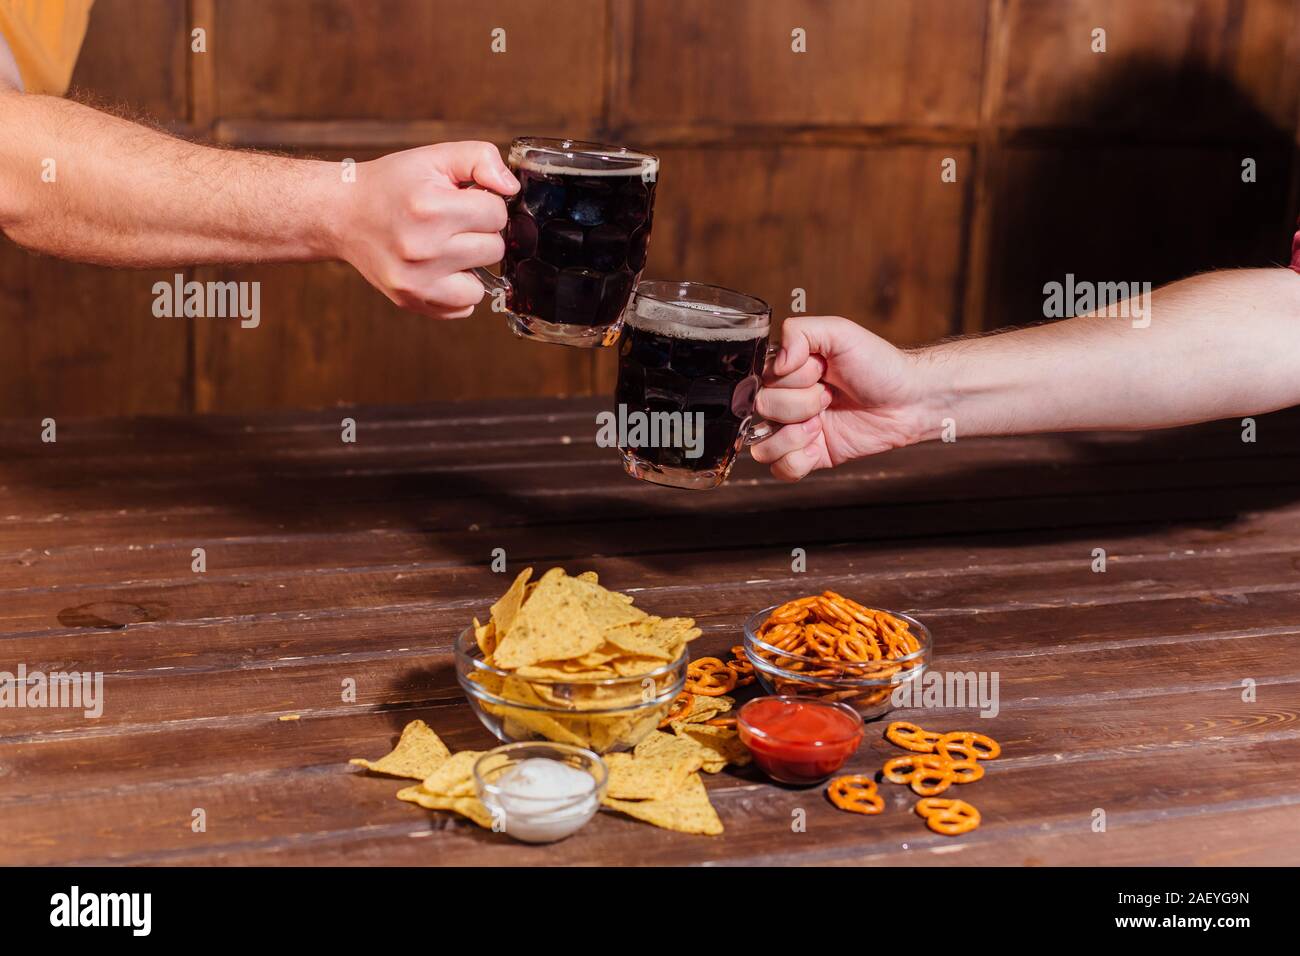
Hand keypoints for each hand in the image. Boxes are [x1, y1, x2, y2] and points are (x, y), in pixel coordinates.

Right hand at [336, 141, 517, 319]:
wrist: (342, 214)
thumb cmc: (391, 186)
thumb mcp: (434, 158)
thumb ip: (480, 158)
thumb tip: (510, 187)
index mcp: (430, 208)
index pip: (496, 214)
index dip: (486, 204)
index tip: (464, 201)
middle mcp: (422, 249)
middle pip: (493, 249)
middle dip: (480, 234)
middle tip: (452, 224)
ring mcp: (416, 281)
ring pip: (483, 285)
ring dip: (471, 266)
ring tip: (446, 247)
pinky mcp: (412, 301)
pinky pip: (463, 307)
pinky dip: (457, 290)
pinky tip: (438, 269)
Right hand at [751, 316, 928, 481]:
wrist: (909, 401)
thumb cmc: (879, 364)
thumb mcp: (838, 331)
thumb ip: (798, 332)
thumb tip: (776, 363)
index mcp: (786, 370)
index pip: (759, 379)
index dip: (789, 379)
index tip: (819, 372)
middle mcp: (785, 400)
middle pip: (761, 410)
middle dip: (800, 404)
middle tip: (829, 397)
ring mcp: (794, 430)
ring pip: (762, 445)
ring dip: (794, 436)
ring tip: (822, 424)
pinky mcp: (808, 456)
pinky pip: (779, 470)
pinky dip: (797, 461)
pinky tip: (818, 447)